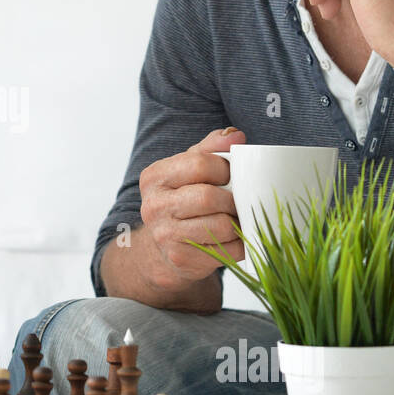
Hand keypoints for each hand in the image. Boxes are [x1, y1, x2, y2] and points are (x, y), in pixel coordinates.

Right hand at [137, 126, 247, 287]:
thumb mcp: (189, 168)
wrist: (162, 247)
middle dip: (232, 199)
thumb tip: (235, 135)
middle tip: (237, 201)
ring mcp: (165, 235)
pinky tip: (232, 238)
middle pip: (209, 197)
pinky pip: (226, 250)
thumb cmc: (183, 200)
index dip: (224, 169)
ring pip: (221, 225)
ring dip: (237, 222)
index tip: (228, 175)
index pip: (199, 164)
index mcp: (155, 177)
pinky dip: (239, 244)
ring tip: (236, 219)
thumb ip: (212, 147)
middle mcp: (154, 206)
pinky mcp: (181, 259)